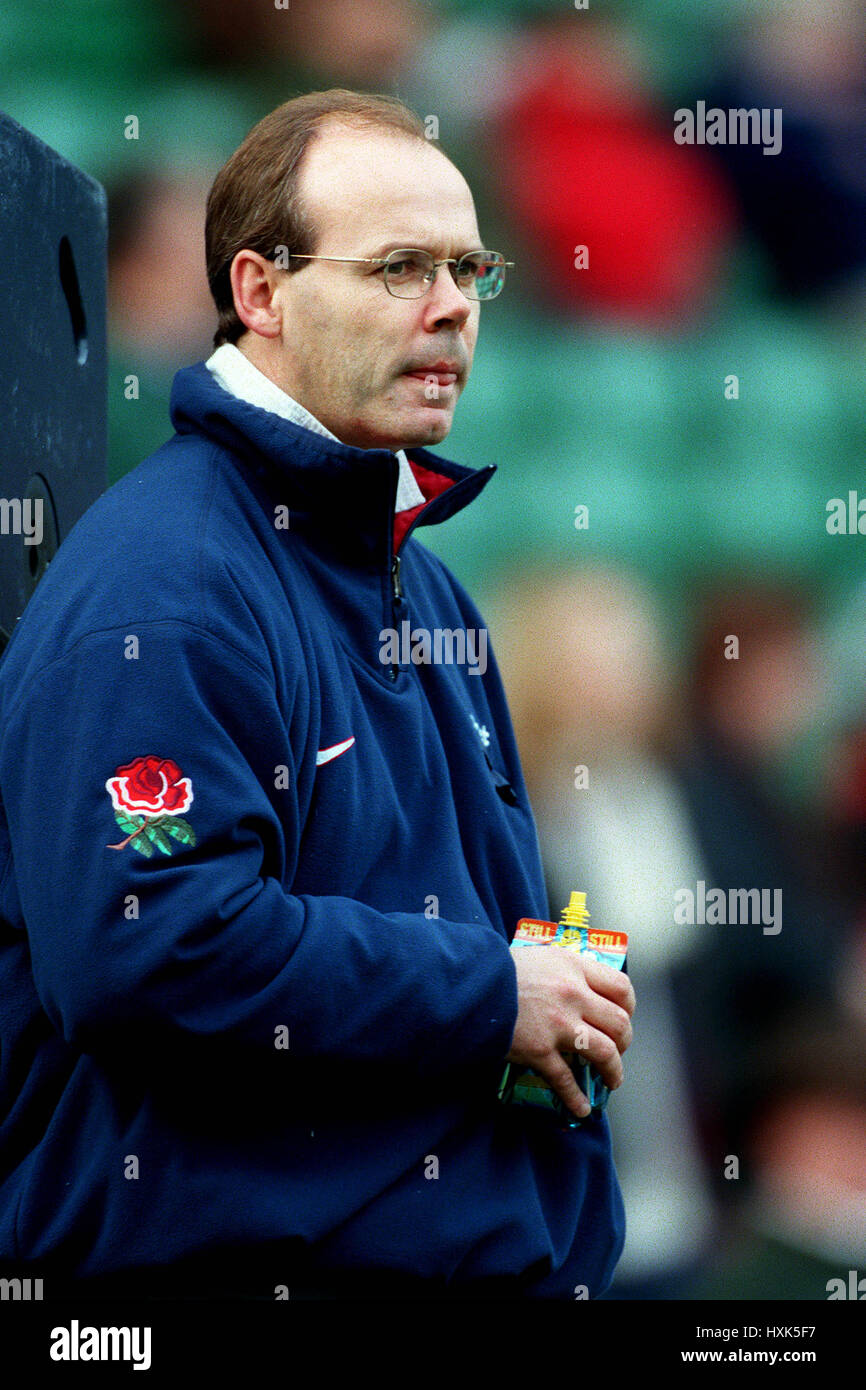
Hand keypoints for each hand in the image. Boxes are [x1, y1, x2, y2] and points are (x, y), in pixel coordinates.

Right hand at [505, 944, 634, 1119]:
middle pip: (619, 1023)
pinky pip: (566, 1080)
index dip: (628, 1006)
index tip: (624, 1016)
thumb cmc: (501, 969)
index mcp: (574, 967)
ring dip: (613, 1071)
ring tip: (611, 1080)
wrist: (470, 986)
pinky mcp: (540, 1051)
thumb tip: (580, 986)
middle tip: (618, 1048)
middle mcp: (573, 994)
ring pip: (604, 1052)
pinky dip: (576, 1098)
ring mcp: (559, 1025)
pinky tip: (581, 1108)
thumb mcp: (540, 956)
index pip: (621, 988)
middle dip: (624, 1041)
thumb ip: (563, 970)